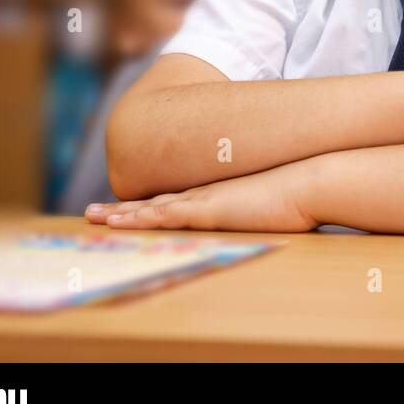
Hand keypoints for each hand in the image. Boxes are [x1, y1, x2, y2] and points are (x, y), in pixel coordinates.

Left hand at [84, 159, 318, 232]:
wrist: (310, 180)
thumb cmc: (302, 193)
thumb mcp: (278, 200)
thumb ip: (266, 202)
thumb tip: (271, 206)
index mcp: (221, 194)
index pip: (177, 201)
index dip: (150, 205)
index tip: (129, 208)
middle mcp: (206, 194)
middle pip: (155, 202)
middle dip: (124, 208)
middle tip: (94, 211)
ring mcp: (205, 200)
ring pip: (151, 208)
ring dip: (120, 214)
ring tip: (92, 217)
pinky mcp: (207, 210)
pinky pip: (163, 216)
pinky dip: (138, 219)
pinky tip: (117, 223)